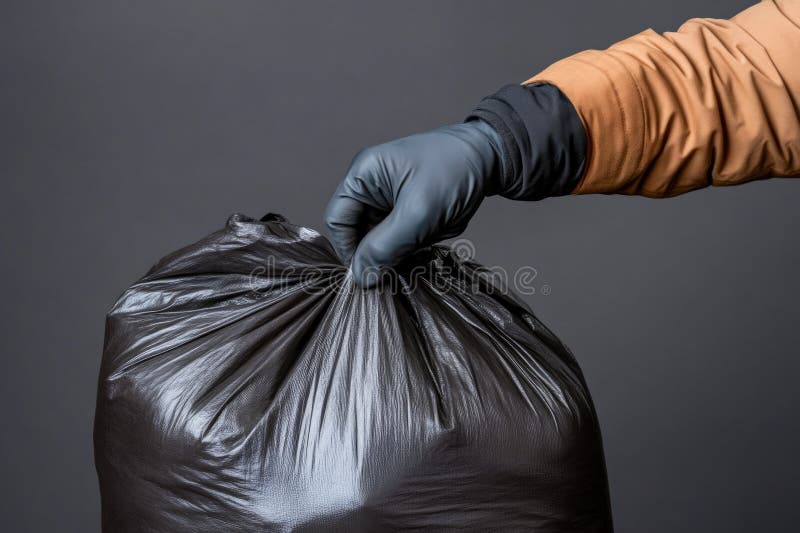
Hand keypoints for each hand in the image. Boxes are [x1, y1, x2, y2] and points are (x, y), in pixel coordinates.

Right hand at [324, 120, 502, 286]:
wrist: (491, 157)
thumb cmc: (454, 171)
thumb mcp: (419, 213)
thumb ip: (386, 247)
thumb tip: (361, 278)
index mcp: (363, 175)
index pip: (337, 220)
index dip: (349, 250)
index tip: (370, 273)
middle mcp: (370, 186)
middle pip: (358, 233)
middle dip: (383, 249)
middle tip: (408, 255)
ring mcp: (388, 199)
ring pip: (381, 240)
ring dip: (403, 246)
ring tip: (429, 233)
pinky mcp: (406, 210)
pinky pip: (401, 239)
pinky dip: (416, 243)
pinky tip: (435, 232)